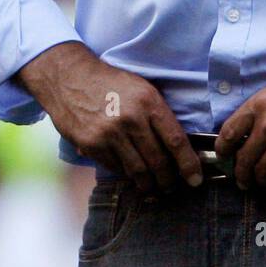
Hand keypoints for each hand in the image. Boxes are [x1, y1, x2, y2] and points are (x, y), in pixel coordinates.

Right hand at [15, 42, 202, 192]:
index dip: (188, 164)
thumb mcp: (142, 88)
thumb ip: (159, 114)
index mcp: (149, 102)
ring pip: (137, 170)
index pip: (175, 140)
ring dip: (148, 184)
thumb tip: (178, 147)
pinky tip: (129, 174)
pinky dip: (125, 174)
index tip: (195, 180)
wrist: (70, 78)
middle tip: (171, 188)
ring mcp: (109, 134)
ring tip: (152, 188)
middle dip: (168, 180)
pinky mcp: (91, 145)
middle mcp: (131, 119)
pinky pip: (115, 168)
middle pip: (158, 161)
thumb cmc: (111, 83)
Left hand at [215, 73, 265, 189]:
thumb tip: (247, 136)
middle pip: (242, 159)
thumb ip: (262, 112)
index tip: (225, 157)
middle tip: (243, 181)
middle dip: (241, 174)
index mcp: (260, 104)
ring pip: (260, 174)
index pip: (228, 132)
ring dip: (262, 181)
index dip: (223, 149)